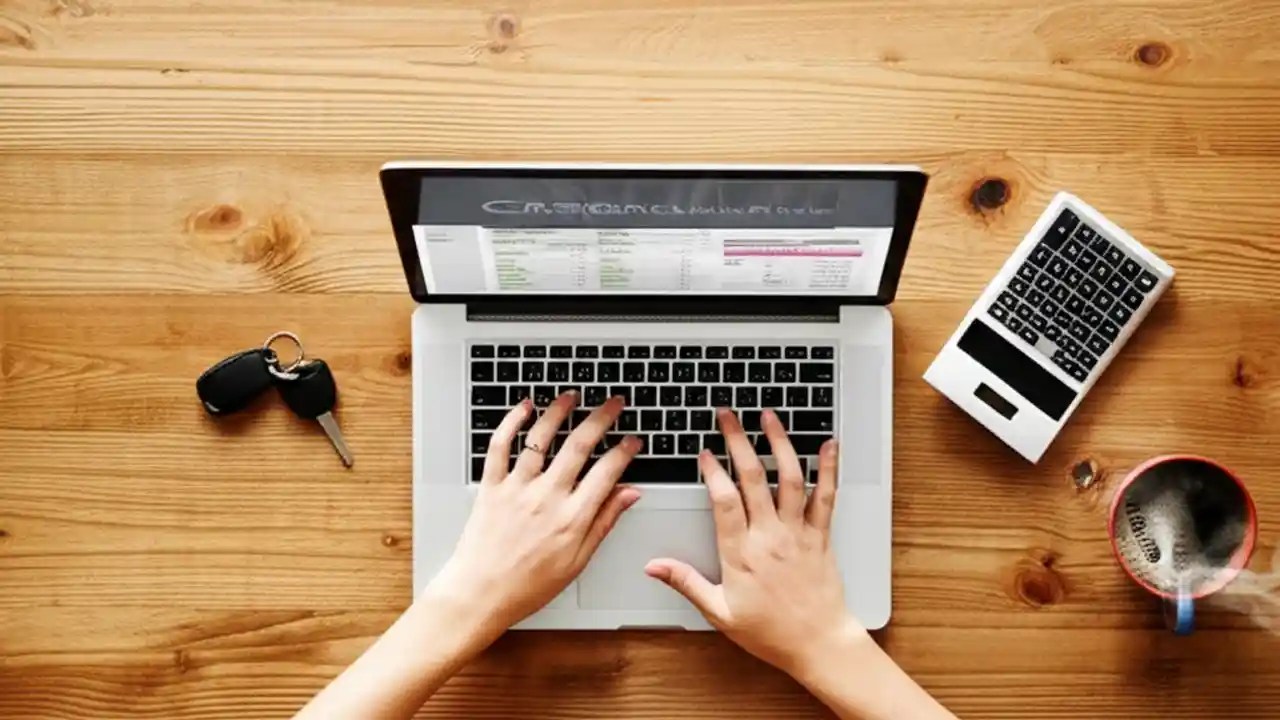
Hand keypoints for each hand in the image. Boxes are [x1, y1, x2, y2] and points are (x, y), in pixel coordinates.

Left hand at [424, 392, 641, 635]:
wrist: (479, 594)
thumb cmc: (527, 585)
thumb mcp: (577, 561)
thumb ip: (604, 522)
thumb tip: (629, 495)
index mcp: (572, 519)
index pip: (607, 473)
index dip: (625, 451)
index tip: (633, 440)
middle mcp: (546, 498)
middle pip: (579, 446)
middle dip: (602, 418)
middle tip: (614, 404)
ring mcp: (517, 489)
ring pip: (541, 438)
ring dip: (559, 412)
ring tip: (572, 396)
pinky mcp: (491, 487)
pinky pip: (500, 446)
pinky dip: (512, 422)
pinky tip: (524, 407)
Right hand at [645, 408, 866, 676]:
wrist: (819, 644)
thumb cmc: (771, 633)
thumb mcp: (719, 613)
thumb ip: (686, 583)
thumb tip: (653, 566)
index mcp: (741, 554)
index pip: (724, 501)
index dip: (713, 472)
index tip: (705, 451)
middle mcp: (770, 537)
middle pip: (753, 478)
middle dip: (739, 441)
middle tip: (728, 415)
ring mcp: (798, 533)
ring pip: (790, 479)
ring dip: (779, 443)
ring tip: (769, 416)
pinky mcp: (821, 536)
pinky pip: (826, 497)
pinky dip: (828, 468)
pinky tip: (827, 445)